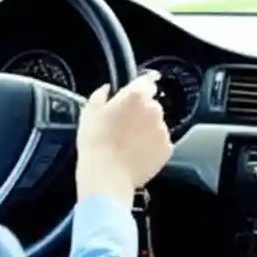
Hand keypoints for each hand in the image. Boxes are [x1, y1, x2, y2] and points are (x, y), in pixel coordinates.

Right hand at [75, 71, 172, 206]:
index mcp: (136, 96)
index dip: (143, 84)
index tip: (142, 87)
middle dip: (141, 112)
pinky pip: (160, 143)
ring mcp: (163, 130)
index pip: (147, 80)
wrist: (107, 176)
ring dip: (147, 129)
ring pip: (156, 125)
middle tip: (124, 126)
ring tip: (128, 144)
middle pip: (151, 105)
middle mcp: (154, 110)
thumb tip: (107, 89)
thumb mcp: (89, 113)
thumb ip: (100, 95)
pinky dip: (152, 146)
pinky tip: (136, 154)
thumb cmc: (95, 143)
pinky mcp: (167, 149)